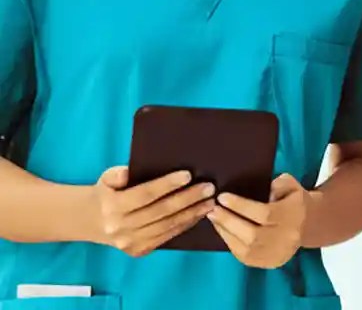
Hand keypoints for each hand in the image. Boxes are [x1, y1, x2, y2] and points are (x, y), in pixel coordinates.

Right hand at [92, 167, 215, 256]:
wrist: (92, 221)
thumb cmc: (108, 193)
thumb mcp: (106, 179)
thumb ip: (117, 174)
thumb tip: (130, 171)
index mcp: (113, 206)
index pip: (145, 194)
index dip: (167, 184)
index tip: (188, 175)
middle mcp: (121, 227)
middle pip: (161, 211)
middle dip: (188, 198)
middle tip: (209, 187)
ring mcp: (130, 242)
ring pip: (167, 226)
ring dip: (192, 213)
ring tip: (210, 201)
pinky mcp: (139, 250)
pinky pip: (167, 236)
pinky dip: (185, 225)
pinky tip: (199, 214)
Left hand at [208, 174, 311, 268]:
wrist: (309, 223)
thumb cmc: (294, 200)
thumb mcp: (290, 184)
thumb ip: (276, 184)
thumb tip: (257, 190)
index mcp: (293, 216)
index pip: (264, 214)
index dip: (240, 206)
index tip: (222, 197)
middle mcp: (287, 238)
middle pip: (253, 234)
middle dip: (229, 221)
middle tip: (213, 209)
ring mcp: (278, 253)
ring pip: (246, 248)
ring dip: (226, 232)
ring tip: (214, 218)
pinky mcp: (270, 262)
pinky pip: (245, 256)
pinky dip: (230, 243)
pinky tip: (222, 230)